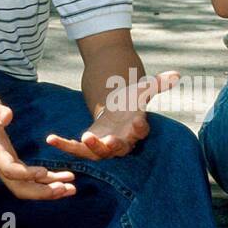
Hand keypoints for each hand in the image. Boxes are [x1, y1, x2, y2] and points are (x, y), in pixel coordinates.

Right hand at [0, 92, 75, 200]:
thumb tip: (7, 116)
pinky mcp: (11, 165)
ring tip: (71, 188)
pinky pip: (29, 181)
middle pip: (20, 188)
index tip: (44, 171)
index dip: (26, 174)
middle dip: (43, 191)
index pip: (9, 169)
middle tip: (65, 188)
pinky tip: (62, 180)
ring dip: (48, 190)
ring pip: (26, 188)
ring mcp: (5, 167)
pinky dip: (46, 182)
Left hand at [46, 70, 180, 158]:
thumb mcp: (141, 89)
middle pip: (119, 148)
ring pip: (98, 153)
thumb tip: (177, 74)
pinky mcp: (87, 146)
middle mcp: (121, 141)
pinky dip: (64, 145)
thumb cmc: (130, 102)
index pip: (141, 131)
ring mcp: (103, 146)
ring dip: (91, 148)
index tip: (138, 122)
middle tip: (107, 141)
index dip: (140, 128)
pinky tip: (50, 138)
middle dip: (114, 145)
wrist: (114, 110)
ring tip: (83, 138)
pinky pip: (76, 149)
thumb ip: (157, 83)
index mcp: (135, 128)